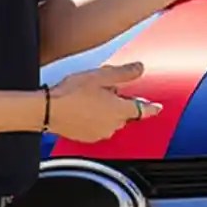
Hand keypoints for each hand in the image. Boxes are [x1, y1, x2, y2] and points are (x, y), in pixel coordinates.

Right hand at [45, 62, 160, 142]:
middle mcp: (114, 125)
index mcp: (120, 110)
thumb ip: (124, 73)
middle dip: (121, 102)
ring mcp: (101, 133)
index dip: (152, 108)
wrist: (48, 110)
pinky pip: (99, 127)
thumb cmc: (71, 93)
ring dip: (108, 111)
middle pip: (126, 113)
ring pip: (112, 120)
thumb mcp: (101, 76)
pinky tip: (84, 108)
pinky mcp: (88, 138)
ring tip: (91, 98)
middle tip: (105, 90)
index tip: (158, 107)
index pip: (144, 110)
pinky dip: (96, 119)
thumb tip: (139, 68)